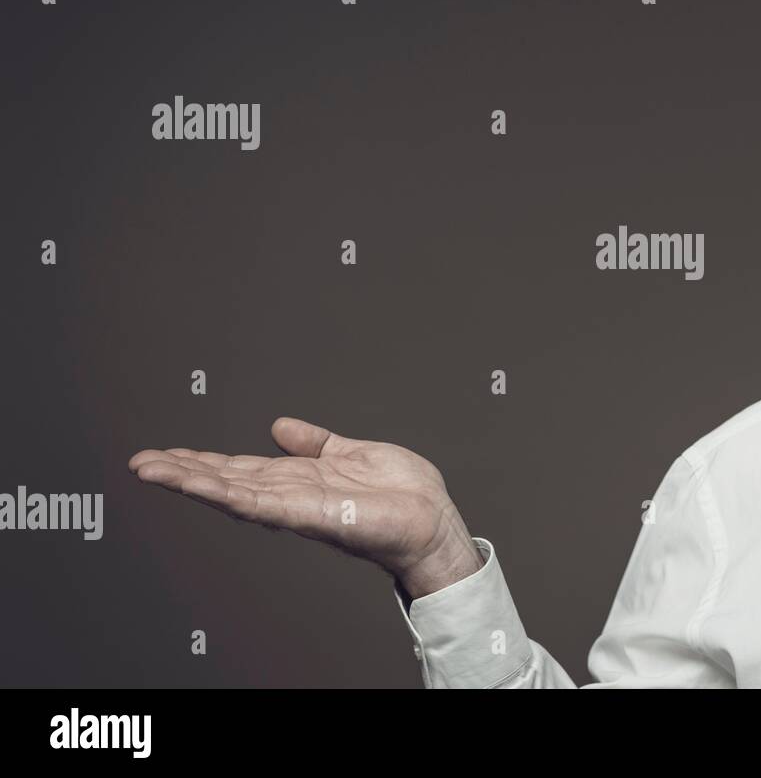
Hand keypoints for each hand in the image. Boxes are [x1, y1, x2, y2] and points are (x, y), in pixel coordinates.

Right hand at [128, 417, 483, 597]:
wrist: (432, 520)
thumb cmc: (402, 494)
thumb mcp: (351, 452)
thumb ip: (315, 442)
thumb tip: (279, 426)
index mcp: (300, 478)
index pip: (240, 469)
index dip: (202, 461)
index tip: (166, 453)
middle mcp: (292, 495)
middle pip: (227, 481)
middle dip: (183, 472)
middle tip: (141, 462)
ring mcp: (299, 507)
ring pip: (235, 494)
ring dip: (194, 482)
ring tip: (155, 471)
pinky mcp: (313, 515)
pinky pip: (267, 505)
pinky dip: (234, 496)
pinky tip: (205, 487)